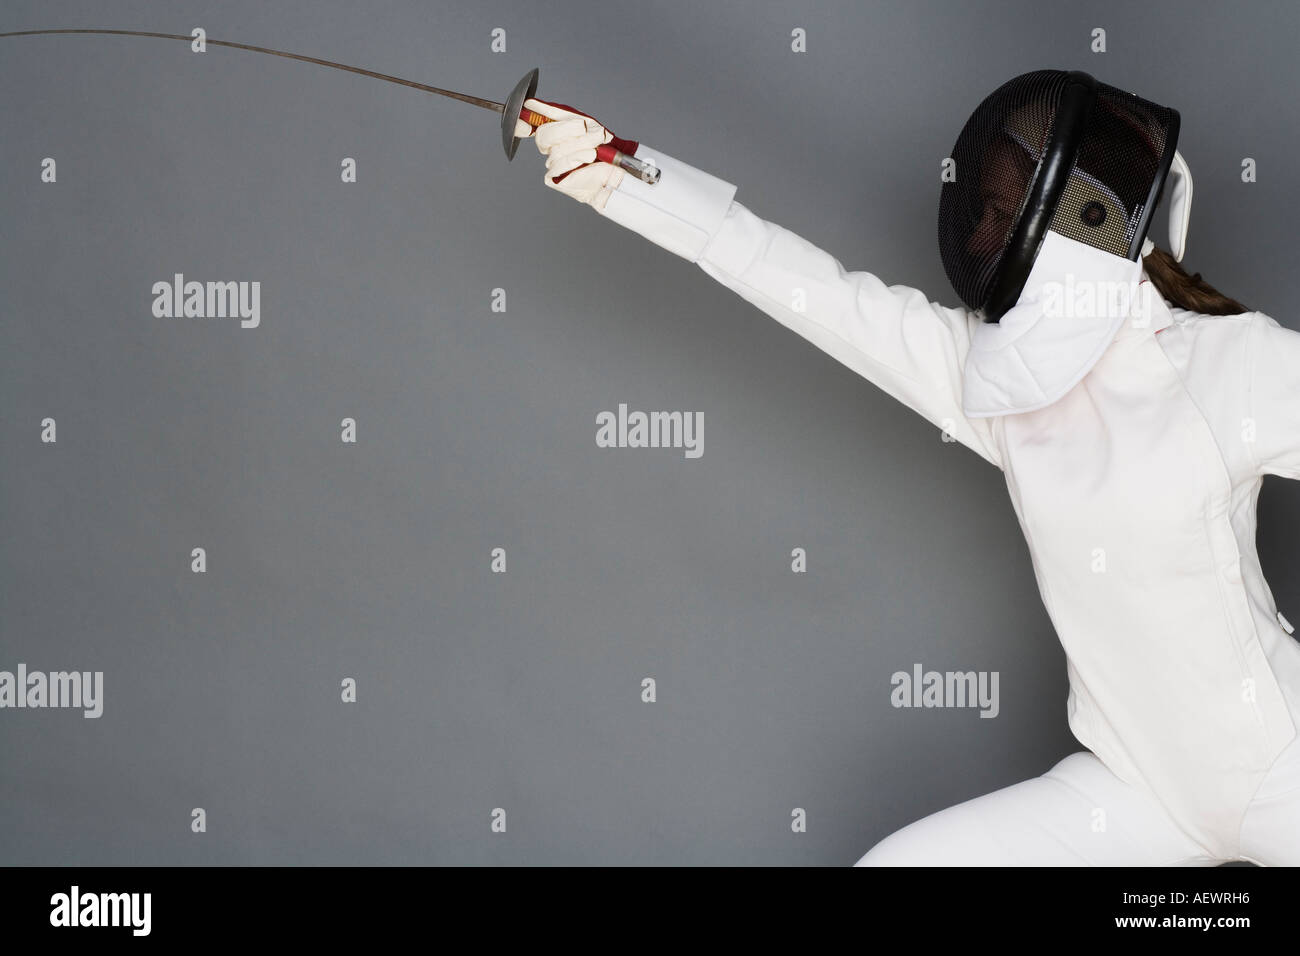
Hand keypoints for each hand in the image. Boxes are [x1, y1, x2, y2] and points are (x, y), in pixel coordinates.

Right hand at [514, 98, 636, 210]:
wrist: (613, 171)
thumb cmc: (601, 149)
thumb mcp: (586, 124)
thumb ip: (563, 114)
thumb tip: (534, 104)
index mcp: (556, 131)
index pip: (534, 120)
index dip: (526, 114)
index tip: (527, 105)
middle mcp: (551, 147)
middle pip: (544, 134)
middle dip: (566, 129)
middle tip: (584, 128)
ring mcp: (552, 163)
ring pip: (557, 150)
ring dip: (580, 145)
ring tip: (595, 148)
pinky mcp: (554, 178)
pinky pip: (559, 164)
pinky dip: (576, 158)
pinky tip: (588, 157)